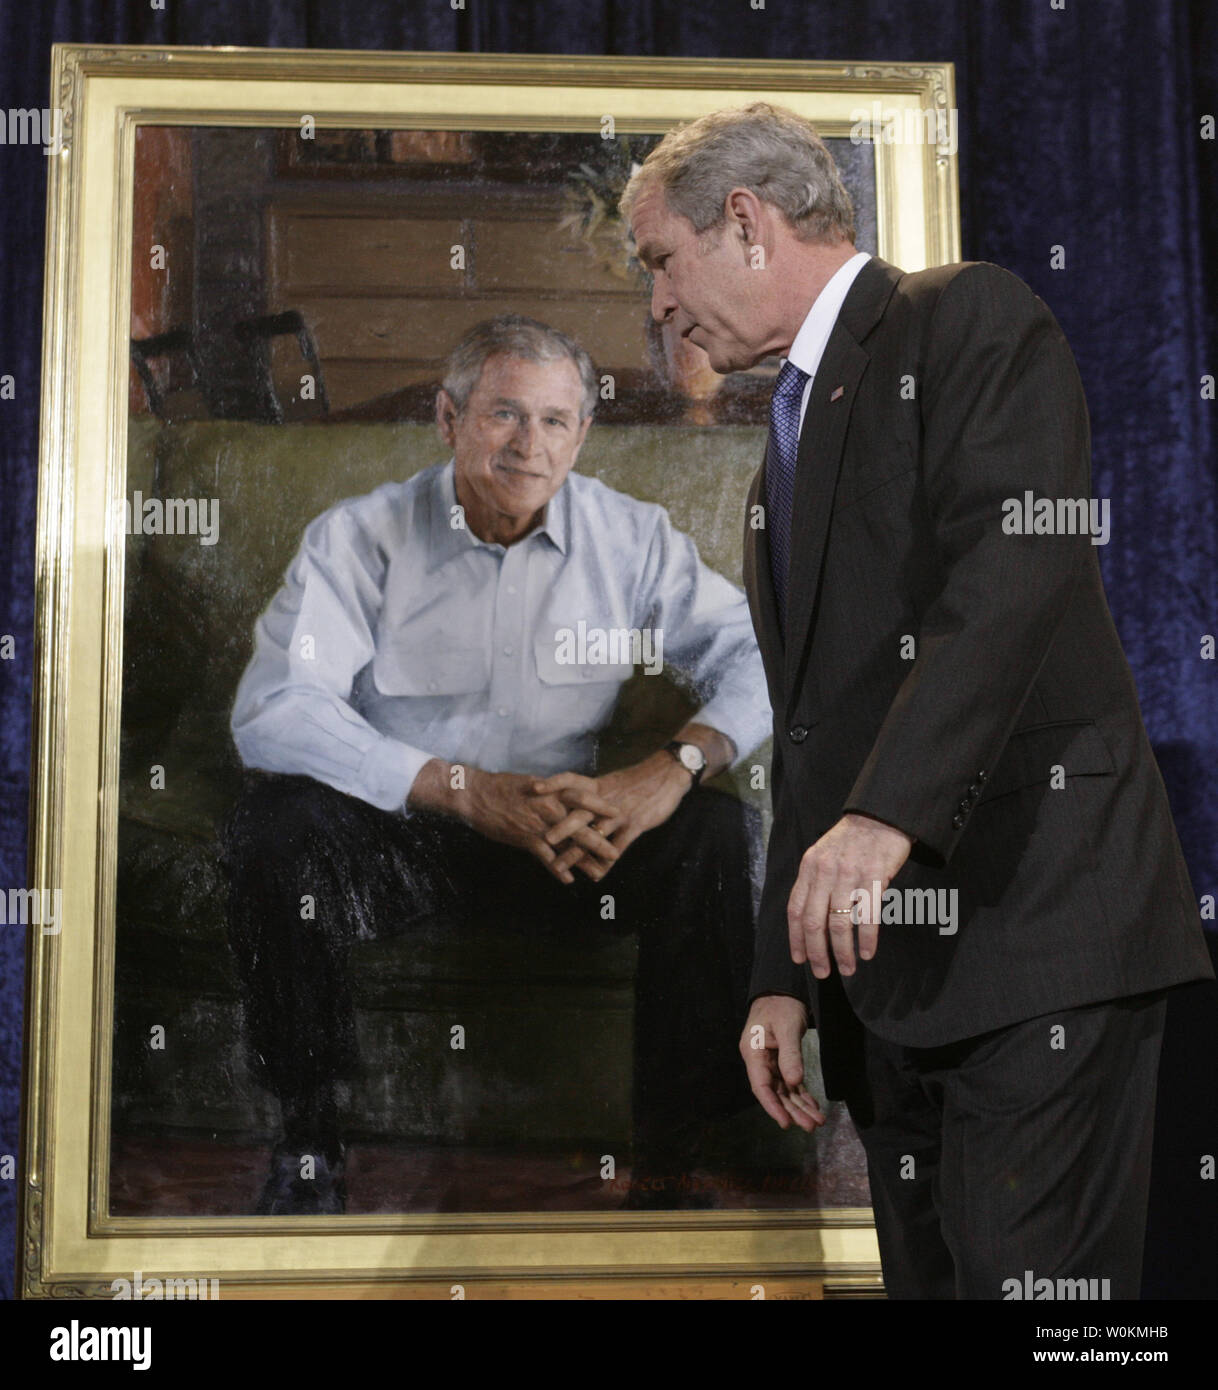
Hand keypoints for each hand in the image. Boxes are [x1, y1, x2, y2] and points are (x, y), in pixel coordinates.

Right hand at [460, 768, 623, 884]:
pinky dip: (558, 869)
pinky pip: (546, 857)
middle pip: (582, 826)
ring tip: (600, 873)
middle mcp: (550, 808)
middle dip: (600, 840)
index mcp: (553, 792)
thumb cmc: (502, 787)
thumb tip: (562, 792)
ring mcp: (540, 824)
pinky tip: (568, 880)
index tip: (619, 814)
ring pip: (568, 845)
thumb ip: (550, 791)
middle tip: (616, 852)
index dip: (602, 807)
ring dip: (584, 861)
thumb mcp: (531, 783)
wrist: (476, 794)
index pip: (584, 799)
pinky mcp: (526, 838)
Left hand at [530, 750, 692, 879]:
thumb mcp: (613, 782)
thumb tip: (572, 798)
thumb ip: (594, 793)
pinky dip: (606, 862)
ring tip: (559, 867)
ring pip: (595, 835)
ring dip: (576, 853)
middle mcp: (606, 800)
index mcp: (599, 786)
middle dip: (560, 827)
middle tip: (543, 839)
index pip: (571, 780)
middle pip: (579, 813)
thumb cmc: (640, 778)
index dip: (553, 782)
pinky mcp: (636, 825)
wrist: (669, 773)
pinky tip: (596, 875)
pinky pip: (618, 846)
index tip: (533, 787)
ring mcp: (620, 813)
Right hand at [739, 995, 825, 1131]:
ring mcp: (770, 1062)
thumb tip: (794, 1082)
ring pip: (785, 1090)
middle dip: (793, 1111)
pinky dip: (802, 1095)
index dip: (773, 1107)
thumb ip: (790, 1054)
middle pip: (775, 1092)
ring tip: (817, 1121)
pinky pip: (791, 1083)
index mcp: (753, 1052)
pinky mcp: (782, 1061)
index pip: (761, 1086)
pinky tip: (813, 1106)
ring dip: (800, 1106)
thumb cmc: (780, 1005)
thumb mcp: (787, 1026)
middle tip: (811, 1126)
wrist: (782, 990)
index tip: (787, 1123)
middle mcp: (760, 1061)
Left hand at [788, 812, 913, 978]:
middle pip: (815, 922)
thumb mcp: (822, 856)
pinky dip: (866, 939)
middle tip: (822, 972)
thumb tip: (810, 922)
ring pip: (840, 924)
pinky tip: (866, 953)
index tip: (799, 958)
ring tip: (847, 968)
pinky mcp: (875, 877)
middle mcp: (825, 872)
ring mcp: (850, 875)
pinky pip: (868, 916)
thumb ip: (814, 883)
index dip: (796, 938)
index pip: (796, 910)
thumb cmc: (850, 840)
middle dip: (817, 953)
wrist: (879, 817)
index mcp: (809, 868)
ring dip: (842, 952)